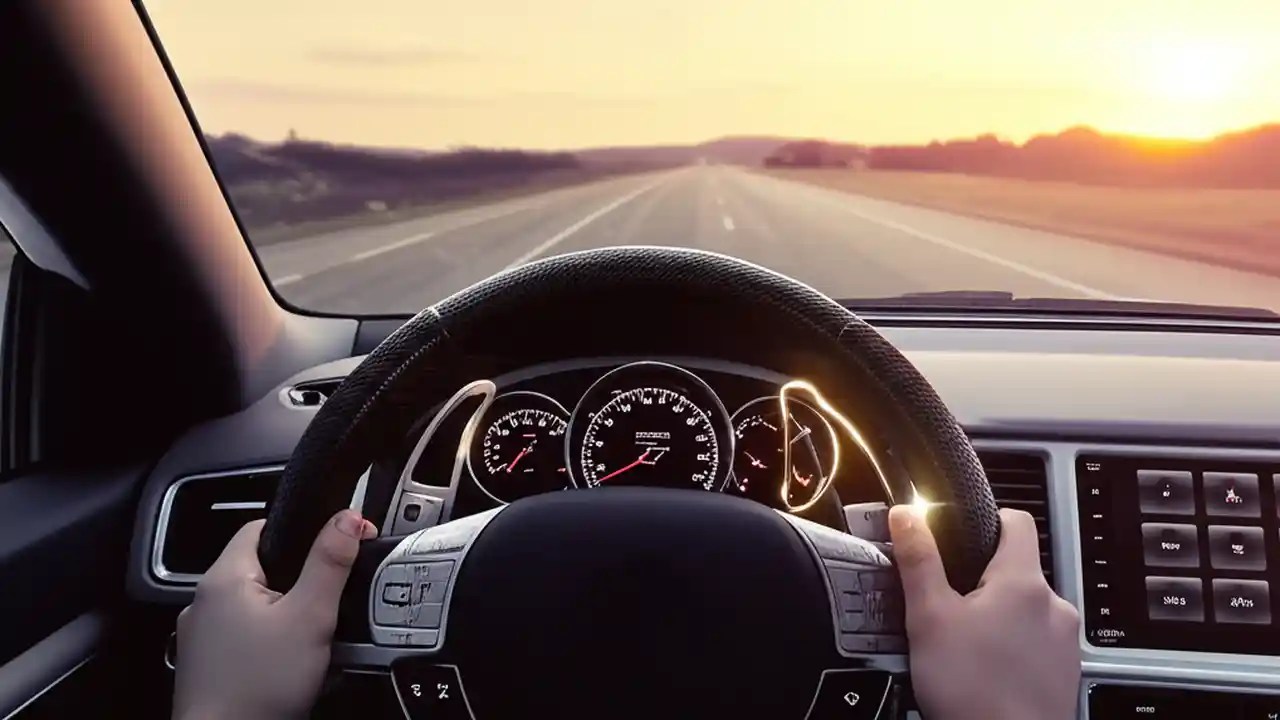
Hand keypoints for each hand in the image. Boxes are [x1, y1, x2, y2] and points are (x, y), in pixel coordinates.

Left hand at [173, 510, 376, 719]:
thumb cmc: (258, 688)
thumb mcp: (310, 617)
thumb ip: (329, 563)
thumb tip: (347, 518)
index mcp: (224, 578)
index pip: (260, 526)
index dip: (301, 530)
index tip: (331, 544)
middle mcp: (204, 603)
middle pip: (262, 571)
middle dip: (300, 585)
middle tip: (327, 607)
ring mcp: (202, 638)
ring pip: (255, 609)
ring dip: (285, 618)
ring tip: (313, 643)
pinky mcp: (207, 666)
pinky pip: (246, 640)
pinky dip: (270, 646)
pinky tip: (291, 667)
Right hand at [889, 505, 1080, 719]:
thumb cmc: (974, 693)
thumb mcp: (929, 619)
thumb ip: (918, 561)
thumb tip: (907, 515)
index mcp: (1023, 582)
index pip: (1018, 521)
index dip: (988, 520)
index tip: (963, 535)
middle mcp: (1054, 607)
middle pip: (1017, 569)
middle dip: (982, 581)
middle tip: (948, 606)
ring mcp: (1064, 642)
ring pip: (1027, 609)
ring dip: (999, 617)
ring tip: (963, 645)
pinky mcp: (1065, 672)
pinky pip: (1037, 642)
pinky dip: (1013, 648)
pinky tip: (984, 670)